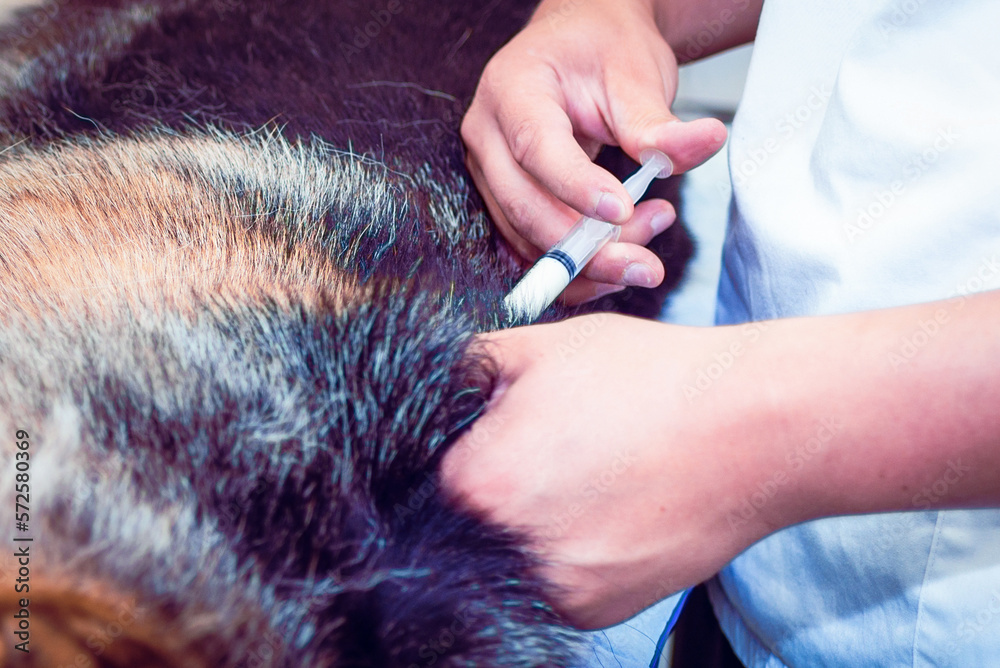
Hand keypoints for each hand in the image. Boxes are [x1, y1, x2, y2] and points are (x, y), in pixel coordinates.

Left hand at [440, 314, 770, 627]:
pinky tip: (610, 505)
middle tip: (553, 449)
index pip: (431, 473)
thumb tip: (429, 388)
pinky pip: (556, 579)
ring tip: (589, 472)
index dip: (466, 444)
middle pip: (467, 518)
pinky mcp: (595, 611)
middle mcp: (502, 549)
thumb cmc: (648, 381)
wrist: (751, 428)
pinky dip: (572, 548)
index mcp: (475, 482)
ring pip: (510, 551)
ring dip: (534, 519)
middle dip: (500, 481)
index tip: (499, 432)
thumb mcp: (539, 347)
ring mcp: (552, 588)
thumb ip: (463, 369)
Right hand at [461, 0, 726, 302]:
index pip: (536, 148)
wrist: (580, 48)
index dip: (576, 187)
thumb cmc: (600, 51)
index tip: (623, 212)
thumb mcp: (635, 75)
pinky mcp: (504, 202)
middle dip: (586, 248)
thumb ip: (659, 121)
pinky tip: (620, 258)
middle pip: (524, 206)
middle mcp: (488, 134)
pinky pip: (531, 250)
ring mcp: (490, 173)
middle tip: (648, 264)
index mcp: (512, 89)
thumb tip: (705, 142)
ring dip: (589, 259)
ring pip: (527, 239)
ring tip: (649, 239)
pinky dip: (576, 269)